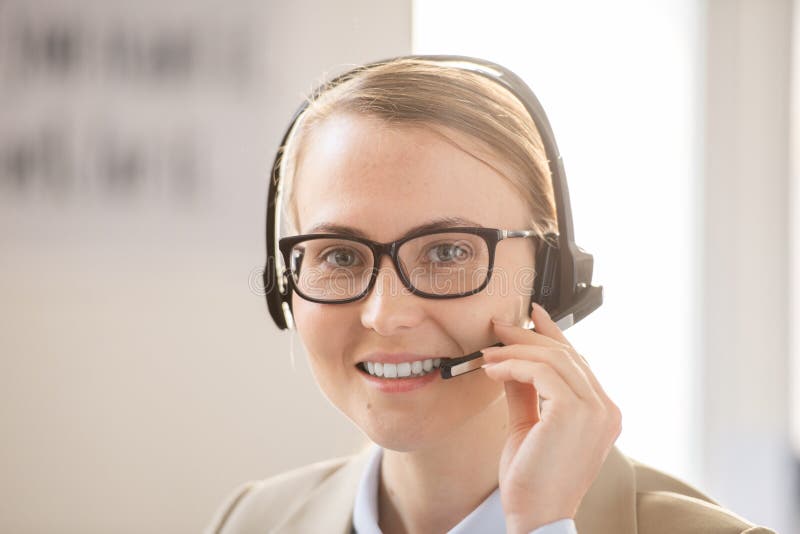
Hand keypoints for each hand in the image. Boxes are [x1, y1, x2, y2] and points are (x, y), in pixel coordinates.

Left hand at [480, 303, 621, 533]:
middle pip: (566, 354)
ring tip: (488, 353)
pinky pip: (540, 371)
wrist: (536, 517)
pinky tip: (493, 370)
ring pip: (553, 358)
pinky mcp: (575, 412)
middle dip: (528, 336)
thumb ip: (524, 392)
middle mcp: (605, 409)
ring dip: (515, 350)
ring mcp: (595, 410)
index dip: (554, 333)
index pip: (578, 361)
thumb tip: (510, 361)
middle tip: (498, 327)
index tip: (532, 315)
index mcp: (602, 413)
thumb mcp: (528, 425)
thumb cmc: (533, 481)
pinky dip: (513, 365)